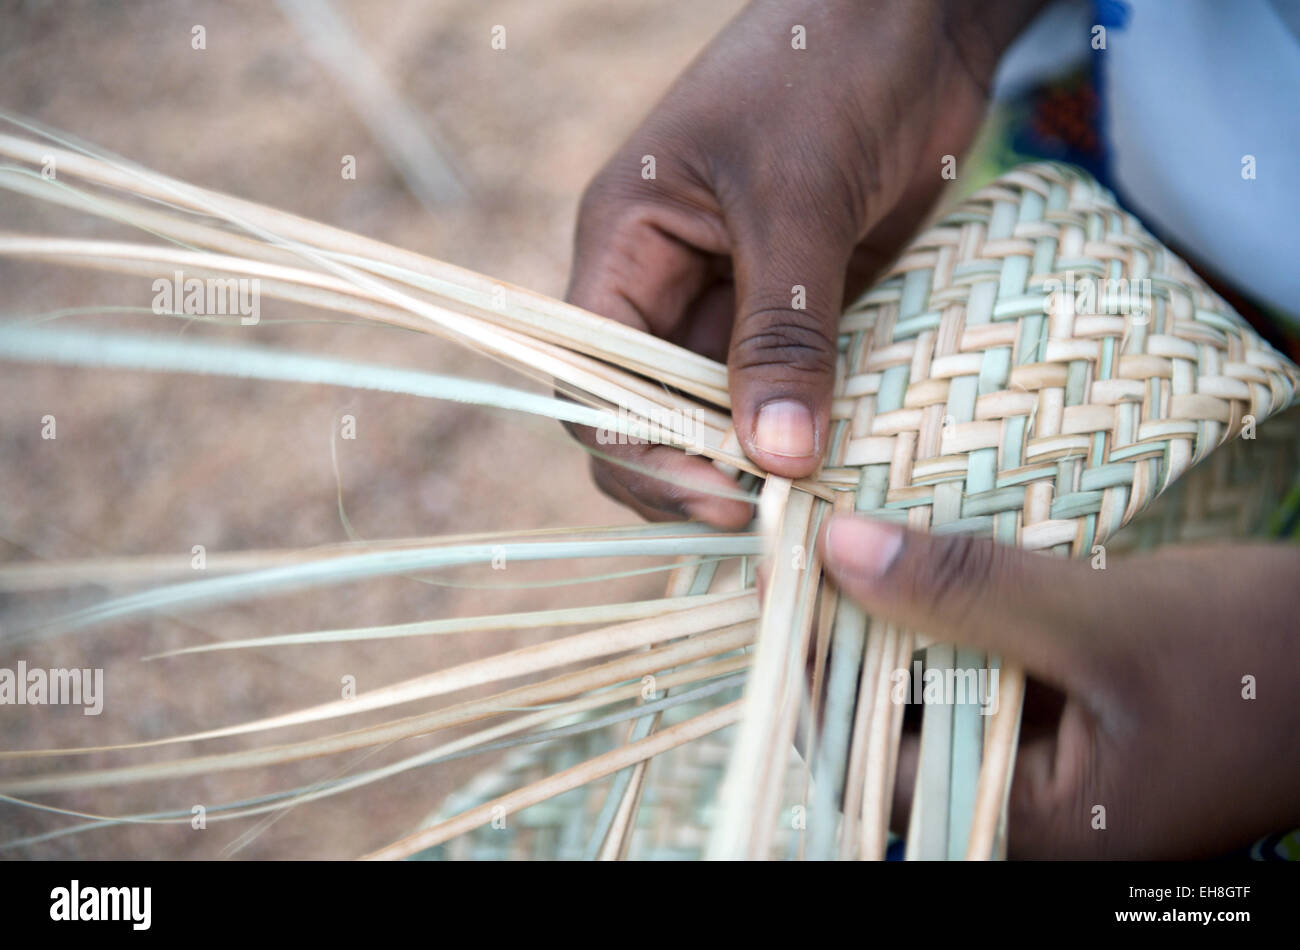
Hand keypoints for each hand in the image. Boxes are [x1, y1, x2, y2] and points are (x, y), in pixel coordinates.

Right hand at [565, 0, 1042, 526]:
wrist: (917, 19)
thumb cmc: (828, 69)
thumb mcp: (797, 197)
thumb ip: (783, 329)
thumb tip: (778, 461)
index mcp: (625, 242)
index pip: (588, 374)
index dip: (635, 446)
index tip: (716, 494)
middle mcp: (665, 282)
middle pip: (644, 411)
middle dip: (689, 472)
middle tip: (765, 517)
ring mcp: (733, 301)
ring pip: (715, 412)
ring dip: (751, 463)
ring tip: (807, 506)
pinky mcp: (798, 312)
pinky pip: (784, 390)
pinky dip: (803, 433)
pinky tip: (840, 465)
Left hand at [819, 514, 1299, 857]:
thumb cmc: (1268, 658)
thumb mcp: (1108, 622)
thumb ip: (969, 590)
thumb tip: (838, 549)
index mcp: (1034, 834)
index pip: (872, 764)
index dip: (817, 675)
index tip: (787, 587)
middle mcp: (1029, 816)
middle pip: (894, 728)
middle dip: (853, 640)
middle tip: (818, 550)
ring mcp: (1047, 770)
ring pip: (935, 695)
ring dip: (902, 623)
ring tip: (860, 546)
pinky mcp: (1063, 721)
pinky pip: (982, 674)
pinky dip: (955, 620)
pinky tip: (932, 566)